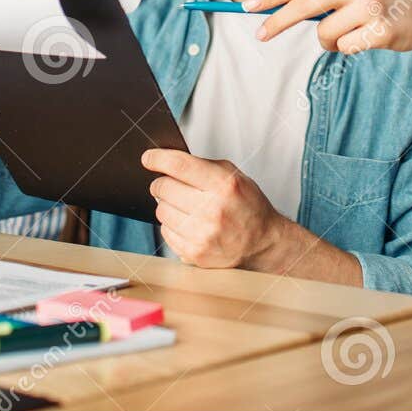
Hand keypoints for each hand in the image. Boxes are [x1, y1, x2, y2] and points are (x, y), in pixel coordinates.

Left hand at [142, 148, 285, 269]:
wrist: (263, 243)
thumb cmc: (248, 206)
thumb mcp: (234, 176)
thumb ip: (203, 166)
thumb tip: (168, 161)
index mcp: (223, 185)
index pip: (179, 165)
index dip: (158, 158)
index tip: (148, 158)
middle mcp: (212, 210)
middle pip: (164, 187)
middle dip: (161, 183)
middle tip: (167, 184)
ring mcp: (202, 234)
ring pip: (161, 211)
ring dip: (167, 205)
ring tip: (184, 206)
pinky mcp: (195, 253)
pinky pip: (165, 232)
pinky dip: (172, 225)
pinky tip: (188, 223)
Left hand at [245, 0, 411, 53]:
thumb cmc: (382, 0)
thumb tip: (276, 10)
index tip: (246, 7)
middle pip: (303, 4)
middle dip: (277, 21)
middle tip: (259, 35)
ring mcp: (370, 5)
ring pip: (324, 34)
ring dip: (329, 42)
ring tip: (350, 35)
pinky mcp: (381, 29)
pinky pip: (346, 47)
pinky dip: (351, 48)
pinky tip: (370, 38)